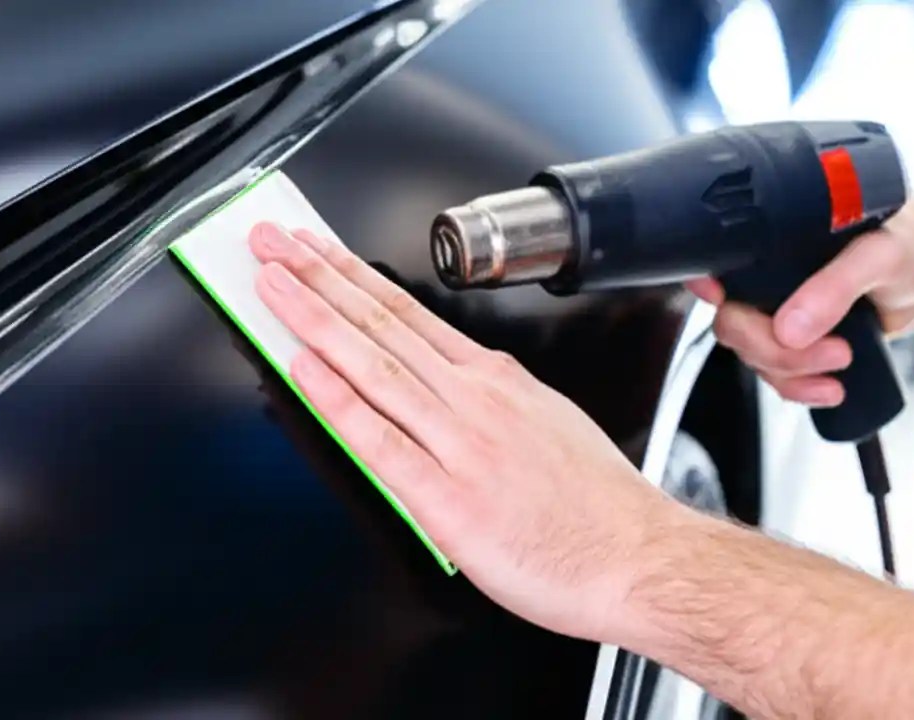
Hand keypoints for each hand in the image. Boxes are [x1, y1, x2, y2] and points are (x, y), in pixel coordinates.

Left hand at [247, 221, 677, 645]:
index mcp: (497, 381)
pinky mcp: (449, 500)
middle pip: (382, 325)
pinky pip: (381, 441)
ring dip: (316, 320)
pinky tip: (305, 369)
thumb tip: (442, 390)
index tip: (316, 250)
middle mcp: (474, 400)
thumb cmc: (598, 506)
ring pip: (374, 366)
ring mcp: (459, 444)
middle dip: (319, 278)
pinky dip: (340, 400)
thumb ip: (491, 403)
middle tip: (273, 242)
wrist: (640, 559)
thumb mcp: (549, 424)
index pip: (408, 314)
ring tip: (273, 284)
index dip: (352, 277)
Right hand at [686, 201, 913, 406]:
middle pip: (734, 326)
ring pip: (755, 358)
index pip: (720, 265)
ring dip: (793, 374)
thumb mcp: (878, 256)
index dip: (708, 285)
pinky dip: (800, 390)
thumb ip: (835, 287)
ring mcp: (779, 315)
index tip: (718, 297)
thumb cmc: (907, 245)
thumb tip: (791, 329)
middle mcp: (767, 281)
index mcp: (773, 246)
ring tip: (842, 363)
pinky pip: (778, 377)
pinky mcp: (798, 344)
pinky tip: (830, 389)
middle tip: (830, 351)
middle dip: (775, 351)